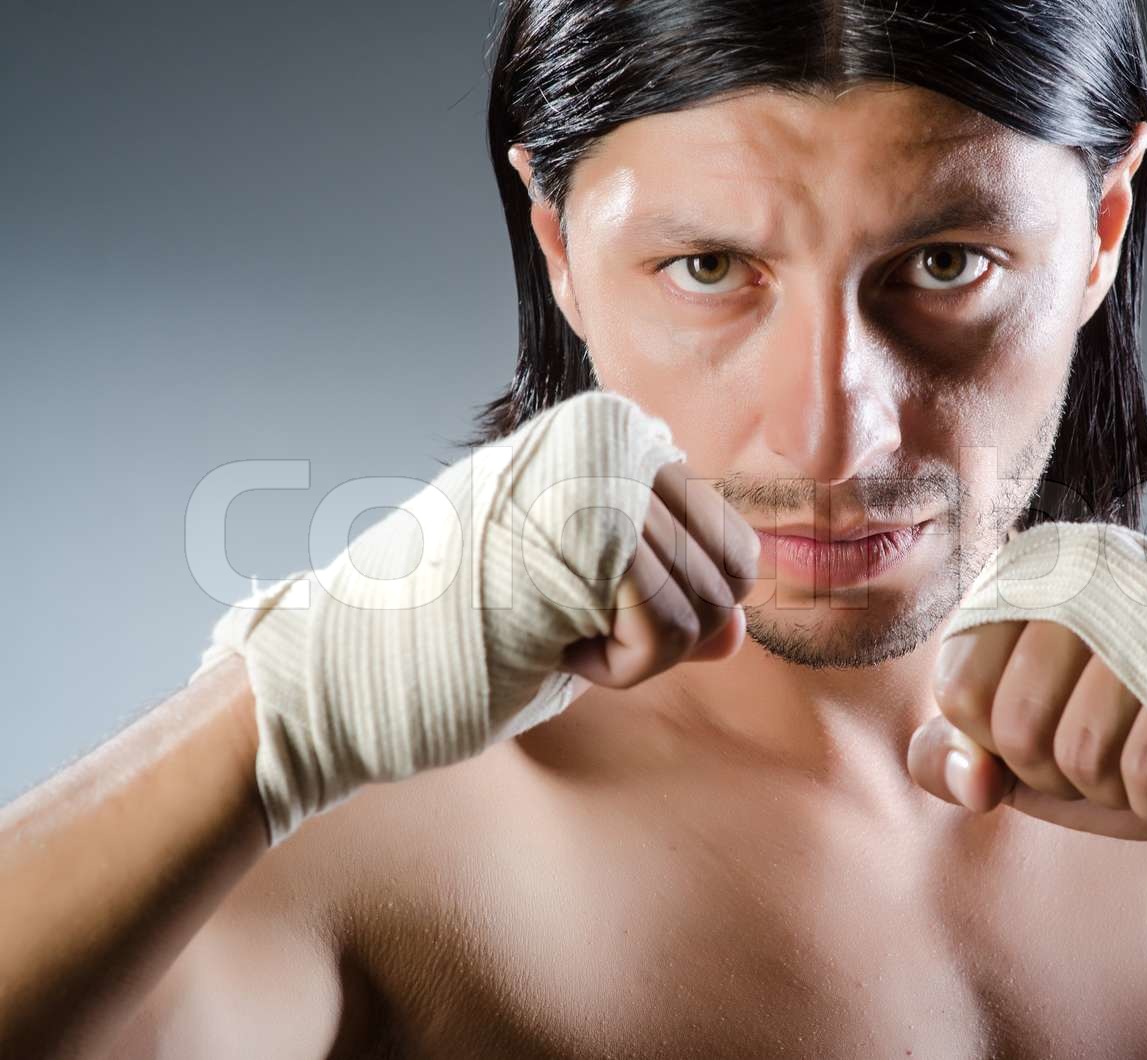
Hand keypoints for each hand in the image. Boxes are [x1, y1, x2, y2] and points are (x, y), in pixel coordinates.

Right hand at [192, 391, 753, 843]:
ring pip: (705, 607)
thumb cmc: (460, 633)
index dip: (666, 610)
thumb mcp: (586, 610)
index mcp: (615, 435)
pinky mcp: (594, 528)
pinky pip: (667, 633)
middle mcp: (620, 435)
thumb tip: (737, 631)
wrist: (351, 664)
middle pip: (729, 578)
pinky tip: (545, 640)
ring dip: (631, 652)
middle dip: (658, 633)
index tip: (576, 603)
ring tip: (545, 627)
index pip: (728, 544)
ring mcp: (609, 473)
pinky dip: (616, 666)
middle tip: (559, 623)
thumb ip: (667, 604)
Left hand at [906, 521, 1146, 953]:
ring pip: (1078, 753)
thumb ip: (954, 759)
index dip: (1000, 746)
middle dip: (1059, 776)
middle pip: (1016, 728)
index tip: (1055, 731)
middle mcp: (1086, 564)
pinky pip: (1146, 772)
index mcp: (1029, 569)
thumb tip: (974, 783)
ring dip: (1115, 791)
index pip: (960, 689)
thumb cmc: (1132, 730)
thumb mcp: (1026, 745)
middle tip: (1113, 752)